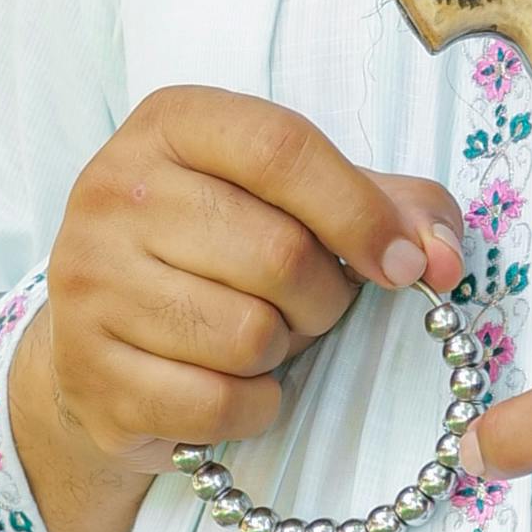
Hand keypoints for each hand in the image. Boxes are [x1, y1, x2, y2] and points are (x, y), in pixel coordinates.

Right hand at [13, 92, 466, 531]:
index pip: (280, 147)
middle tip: (311, 307)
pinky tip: (231, 384)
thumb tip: (441, 258)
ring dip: (283, 352)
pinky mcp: (91, 372)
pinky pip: (217, 402)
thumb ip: (388, 206)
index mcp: (171, 125)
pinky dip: (252, 406)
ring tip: (259, 337)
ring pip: (248, 335)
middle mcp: (113, 191)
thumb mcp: (299, 201)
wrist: (102, 345)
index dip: (359, 210)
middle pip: (277, 252)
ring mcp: (90, 283)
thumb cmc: (221, 256)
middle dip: (324, 297)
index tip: (404, 266)